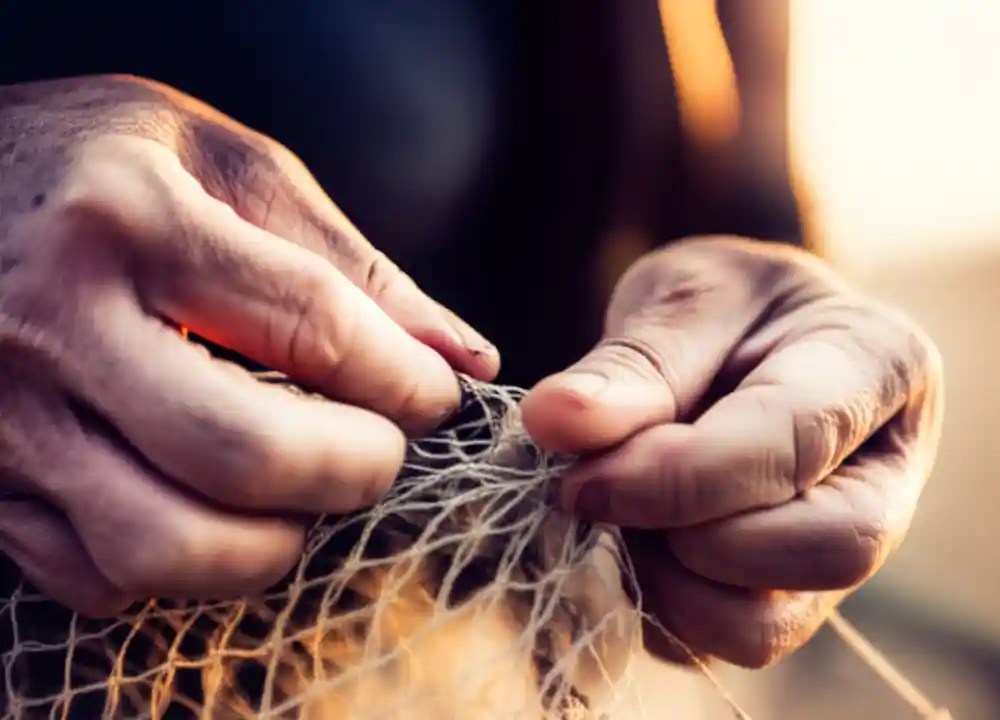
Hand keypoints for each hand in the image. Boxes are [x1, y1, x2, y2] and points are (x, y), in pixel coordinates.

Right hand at [0, 75, 497, 614]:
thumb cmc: (94, 164)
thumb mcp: (221, 164)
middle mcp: (53, 322)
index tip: (438, 397)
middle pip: (244, 455)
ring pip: (164, 546)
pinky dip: (183, 568)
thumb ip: (346, 262)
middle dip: (354, 472)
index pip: (315, 328)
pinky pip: (97, 578)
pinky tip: (208, 508)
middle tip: (380, 453)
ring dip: (273, 544)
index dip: (406, 382)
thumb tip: (462, 358)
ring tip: (301, 494)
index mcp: (130, 219)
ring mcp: (1, 417)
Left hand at [521, 236, 941, 667]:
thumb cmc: (727, 303)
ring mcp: (845, 550)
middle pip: (827, 552)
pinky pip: (719, 643)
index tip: (580, 474)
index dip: (681, 475)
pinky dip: (655, 606)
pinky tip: (626, 535)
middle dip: (693, 537)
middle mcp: (889, 474)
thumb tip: (554, 422)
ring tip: (615, 509)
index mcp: (881, 365)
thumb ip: (634, 362)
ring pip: (773, 625)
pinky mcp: (789, 600)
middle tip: (598, 488)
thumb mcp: (686, 293)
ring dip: (668, 584)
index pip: (796, 443)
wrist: (748, 338)